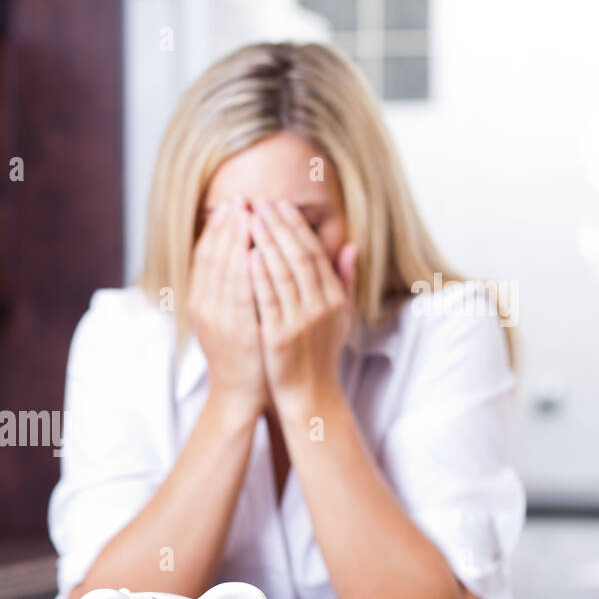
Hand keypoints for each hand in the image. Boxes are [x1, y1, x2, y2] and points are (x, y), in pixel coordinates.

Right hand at [186, 197, 266, 426]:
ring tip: (246, 214)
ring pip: (222, 271)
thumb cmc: (243, 351)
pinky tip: (251, 250)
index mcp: (200, 300)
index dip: (216, 229)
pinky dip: (242, 272)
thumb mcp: (232, 315)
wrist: (240, 392)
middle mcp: (203, 306)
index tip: (231, 205)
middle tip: (239, 199)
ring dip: (233, 240)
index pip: (205, 255)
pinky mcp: (234, 331)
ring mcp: (216, 319)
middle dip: (226, 226)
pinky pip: (237, 296)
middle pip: (211, 257)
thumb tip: (244, 251)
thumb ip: (234, 285)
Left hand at [246, 198, 357, 415]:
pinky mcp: (279, 337)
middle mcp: (321, 306)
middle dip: (279, 227)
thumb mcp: (340, 317)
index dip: (297, 227)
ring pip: (283, 273)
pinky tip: (247, 255)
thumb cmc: (320, 354)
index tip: (281, 205)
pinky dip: (258, 276)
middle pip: (299, 257)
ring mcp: (301, 322)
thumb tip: (352, 246)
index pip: (315, 253)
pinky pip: (267, 301)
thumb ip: (345, 280)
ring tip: (250, 220)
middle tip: (261, 203)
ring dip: (266, 243)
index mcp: (333, 298)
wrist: (311, 395)